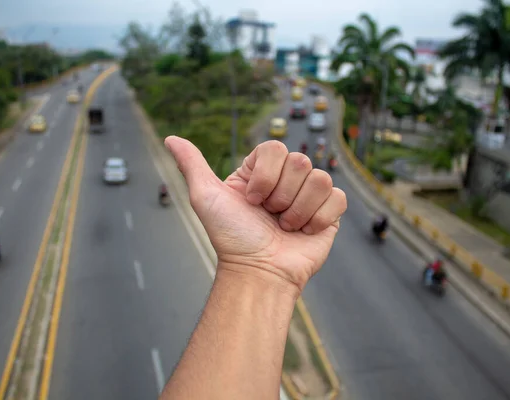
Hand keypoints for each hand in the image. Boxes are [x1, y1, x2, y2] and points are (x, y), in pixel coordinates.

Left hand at [165, 136, 346, 292]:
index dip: (264, 176)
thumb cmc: (232, 238)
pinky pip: (337, 198)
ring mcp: (309, 195)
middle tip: (269, 216)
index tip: (251, 200)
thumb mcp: (206, 198)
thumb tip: (171, 139)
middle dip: (280, 196)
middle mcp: (286, 179)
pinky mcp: (330, 213)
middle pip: (300, 161)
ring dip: (298, 210)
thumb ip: (191, 165)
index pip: (275, 148)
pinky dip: (319, 219)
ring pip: (320, 179)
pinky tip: (304, 231)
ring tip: (285, 226)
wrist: (258, 272)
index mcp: (261, 171)